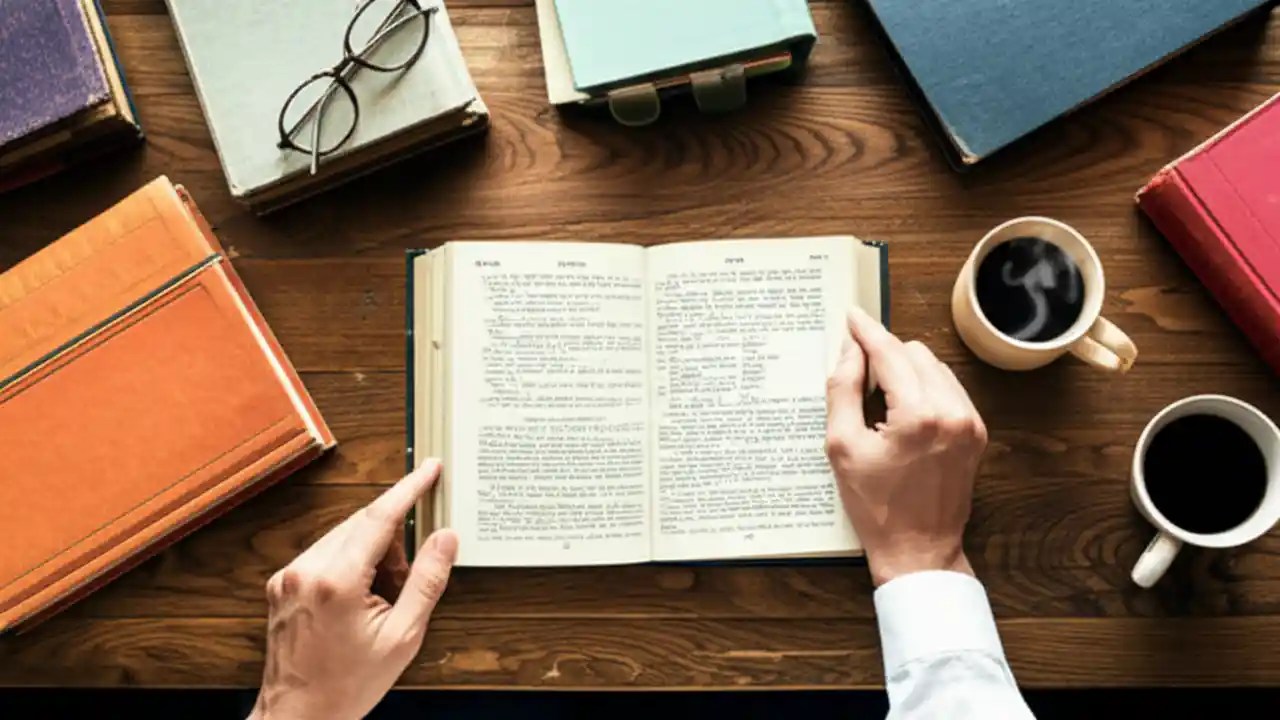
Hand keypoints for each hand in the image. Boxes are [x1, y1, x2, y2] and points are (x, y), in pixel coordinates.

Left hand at [250, 461, 458, 719]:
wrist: (299, 716)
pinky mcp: (281, 582)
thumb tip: (445, 538)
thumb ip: (427, 581)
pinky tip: (357, 601)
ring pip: (344, 538)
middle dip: (393, 545)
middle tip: (405, 584)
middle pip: (363, 526)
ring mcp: (289, 575)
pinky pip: (325, 553)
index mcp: (337, 581)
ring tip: (379, 602)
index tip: (429, 468)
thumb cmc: (348, 685)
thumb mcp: (403, 637)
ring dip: (371, 556)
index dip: (409, 488)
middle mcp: (306, 570)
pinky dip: (350, 564)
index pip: (380, 517)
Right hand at [825, 308, 987, 586]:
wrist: (919, 550)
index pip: (890, 353)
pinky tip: (902, 407)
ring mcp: (970, 422)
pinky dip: (925, 387)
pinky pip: (949, 389)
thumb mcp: (842, 447)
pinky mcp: (977, 433)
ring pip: (935, 367)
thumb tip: (851, 350)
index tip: (852, 315)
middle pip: (915, 353)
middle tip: (858, 371)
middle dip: (885, 353)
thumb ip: (843, 390)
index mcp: (918, 415)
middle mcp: (952, 412)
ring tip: (879, 394)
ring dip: (906, 369)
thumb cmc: (875, 506)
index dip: (867, 331)